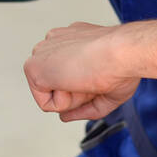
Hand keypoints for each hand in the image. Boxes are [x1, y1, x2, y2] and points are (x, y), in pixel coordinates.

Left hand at [23, 21, 139, 121]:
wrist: (123, 52)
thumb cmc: (123, 64)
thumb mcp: (106, 90)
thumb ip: (83, 105)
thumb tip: (63, 116)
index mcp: (72, 40)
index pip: (69, 75)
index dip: (88, 87)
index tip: (101, 73)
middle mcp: (55, 43)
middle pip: (60, 85)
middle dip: (79, 91)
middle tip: (94, 76)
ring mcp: (43, 53)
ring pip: (53, 94)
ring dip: (73, 96)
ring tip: (87, 77)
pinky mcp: (32, 67)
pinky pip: (47, 104)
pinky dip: (65, 102)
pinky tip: (77, 82)